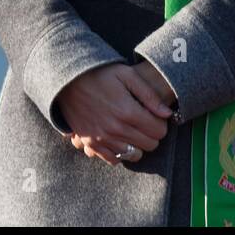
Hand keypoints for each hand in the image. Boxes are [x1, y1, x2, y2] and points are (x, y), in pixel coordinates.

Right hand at [57, 62, 173, 164]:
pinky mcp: (91, 144)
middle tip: (146, 122)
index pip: (159, 131)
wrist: (67, 81)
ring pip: (135, 155)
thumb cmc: (99, 75)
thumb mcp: (127, 75)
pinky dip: (121, 153)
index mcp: (127, 111)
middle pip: (149, 144)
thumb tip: (167, 114)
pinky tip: (121, 139)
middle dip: (152, 134)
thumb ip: (149, 95)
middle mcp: (116, 129)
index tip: (155, 116)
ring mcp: (102, 139)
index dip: (161, 123)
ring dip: (138, 144)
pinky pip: (113, 160)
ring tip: (134, 130)